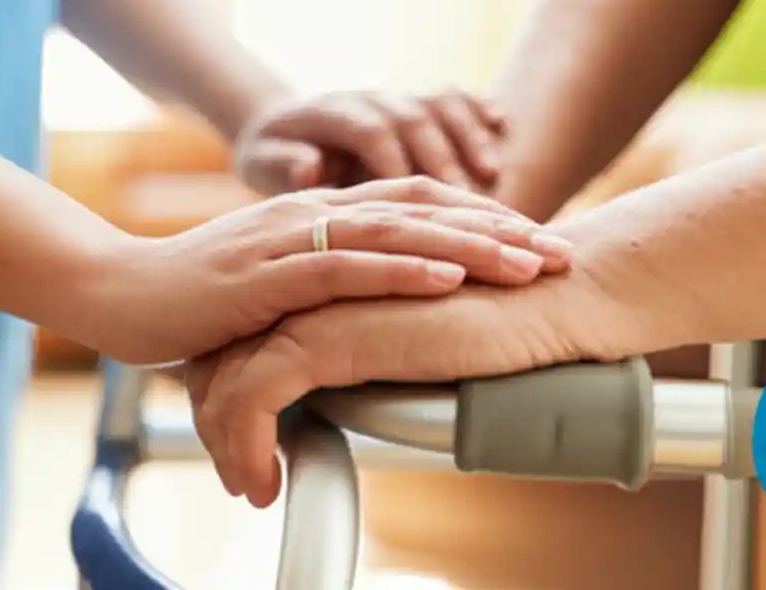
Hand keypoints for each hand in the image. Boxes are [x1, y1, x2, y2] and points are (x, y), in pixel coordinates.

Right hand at [80, 177, 570, 364]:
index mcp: (316, 212)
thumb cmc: (193, 299)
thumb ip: (323, 286)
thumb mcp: (273, 284)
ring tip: (530, 263)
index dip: (478, 215)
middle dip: (496, 228)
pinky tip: (450, 279)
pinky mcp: (262, 275)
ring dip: (469, 247)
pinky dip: (402, 272)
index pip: (413, 201)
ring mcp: (286, 238)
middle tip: (560, 250)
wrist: (113, 293)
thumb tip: (374, 313)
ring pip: (395, 232)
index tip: (534, 239)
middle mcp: (310, 213)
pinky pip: (343, 266)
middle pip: (421, 207)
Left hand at [186, 273, 627, 507]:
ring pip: (228, 376)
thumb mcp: (416, 340)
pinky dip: (247, 446)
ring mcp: (317, 305)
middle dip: (214, 418)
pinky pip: (257, 395)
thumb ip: (378, 351)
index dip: (229, 386)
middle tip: (239, 473)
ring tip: (249, 486)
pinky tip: (265, 485)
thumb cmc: (500, 322)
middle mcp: (312, 285)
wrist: (552, 300)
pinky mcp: (331, 333)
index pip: (246, 334)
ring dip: (226, 442)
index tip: (239, 441)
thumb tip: (354, 399)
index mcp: (329, 279)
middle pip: (223, 352)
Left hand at [234, 90, 505, 194]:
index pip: (370, 131)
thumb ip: (283, 164)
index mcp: (328, 111)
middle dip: (445, 160)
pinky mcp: (416, 100)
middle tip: (469, 204)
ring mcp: (396, 94)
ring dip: (470, 137)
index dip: (397, 163)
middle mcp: (369, 95)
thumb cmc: (270, 156)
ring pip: (441, 104)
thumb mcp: (259, 161)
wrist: (282, 124)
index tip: (417, 203)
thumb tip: (312, 166)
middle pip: (415, 120)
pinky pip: (454, 95)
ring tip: (494, 175)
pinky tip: (504, 127)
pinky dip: (478, 107)